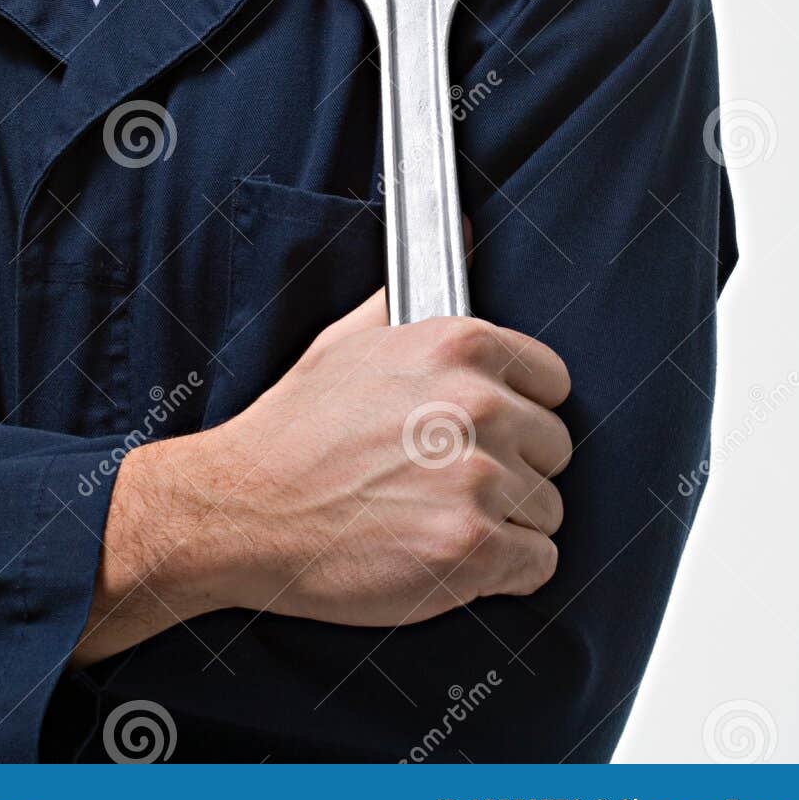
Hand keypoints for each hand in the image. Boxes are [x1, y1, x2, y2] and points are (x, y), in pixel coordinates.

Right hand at [166, 222, 571, 627]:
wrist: (243, 509)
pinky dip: (502, 571)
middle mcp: (478, 403)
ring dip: (505, 522)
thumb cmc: (295, 429)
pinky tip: (447, 556)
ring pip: (548, 509)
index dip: (519, 411)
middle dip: (514, 469)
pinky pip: (538, 563)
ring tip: (435, 517)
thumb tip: (463, 228)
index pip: (552, 381)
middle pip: (555, 448)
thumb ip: (417, 295)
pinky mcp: (471, 547)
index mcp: (459, 345)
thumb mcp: (350, 338)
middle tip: (446, 481)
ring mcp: (477, 477)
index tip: (483, 432)